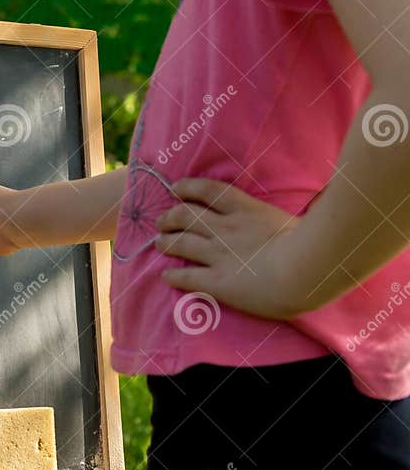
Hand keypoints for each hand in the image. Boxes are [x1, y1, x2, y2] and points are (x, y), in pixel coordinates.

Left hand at [155, 178, 307, 319]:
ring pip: (181, 243)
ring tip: (158, 242)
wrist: (305, 268)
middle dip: (169, 216)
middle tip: (161, 221)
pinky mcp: (217, 281)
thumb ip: (280, 219)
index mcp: (246, 210)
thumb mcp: (294, 219)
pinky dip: (173, 276)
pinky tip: (165, 277)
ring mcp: (219, 254)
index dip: (189, 187)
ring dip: (166, 242)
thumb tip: (285, 220)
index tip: (176, 188)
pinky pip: (188, 277)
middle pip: (187, 215)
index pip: (209, 191)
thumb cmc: (311, 243)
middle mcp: (226, 229)